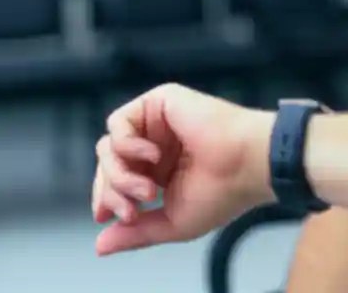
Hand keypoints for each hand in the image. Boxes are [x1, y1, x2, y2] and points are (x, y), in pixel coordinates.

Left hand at [92, 84, 276, 255]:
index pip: (117, 179)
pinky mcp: (158, 101)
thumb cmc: (223, 192)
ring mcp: (156, 123)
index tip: (104, 216)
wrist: (246, 163)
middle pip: (109, 164)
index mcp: (161, 171)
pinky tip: (153, 156)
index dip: (105, 197)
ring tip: (149, 190)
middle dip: (113, 191)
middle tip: (133, 211)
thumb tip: (101, 246)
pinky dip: (127, 145)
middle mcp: (156, 145)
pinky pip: (118, 122)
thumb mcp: (173, 222)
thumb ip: (136, 232)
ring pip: (109, 146)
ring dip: (120, 174)